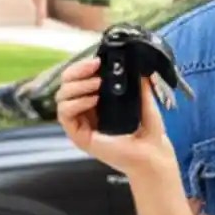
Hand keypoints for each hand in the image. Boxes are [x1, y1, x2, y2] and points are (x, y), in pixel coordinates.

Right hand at [55, 56, 173, 175]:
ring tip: (97, 85)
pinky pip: (65, 116)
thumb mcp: (144, 100)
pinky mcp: (79, 137)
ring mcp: (81, 124)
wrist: (152, 154)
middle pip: (65, 85)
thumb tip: (137, 64)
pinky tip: (93, 100)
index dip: (81, 67)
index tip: (97, 61)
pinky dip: (75, 104)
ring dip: (77, 86)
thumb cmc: (148, 131)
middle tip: (94, 67)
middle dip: (77, 72)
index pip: (76, 79)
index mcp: (96, 101)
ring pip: (61, 98)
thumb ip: (140, 83)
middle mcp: (85, 111)